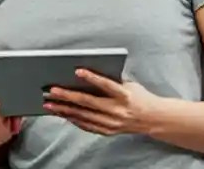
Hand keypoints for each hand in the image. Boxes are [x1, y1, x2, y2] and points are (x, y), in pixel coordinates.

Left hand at [43, 69, 160, 136]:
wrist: (153, 119)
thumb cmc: (140, 97)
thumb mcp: (129, 84)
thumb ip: (111, 81)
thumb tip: (86, 75)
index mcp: (125, 95)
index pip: (106, 85)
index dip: (91, 78)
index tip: (77, 71)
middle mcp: (118, 110)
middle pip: (88, 102)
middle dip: (68, 96)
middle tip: (52, 91)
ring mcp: (112, 123)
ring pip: (83, 116)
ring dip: (65, 110)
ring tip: (49, 104)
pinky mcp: (108, 131)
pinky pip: (87, 125)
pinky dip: (73, 119)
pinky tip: (62, 114)